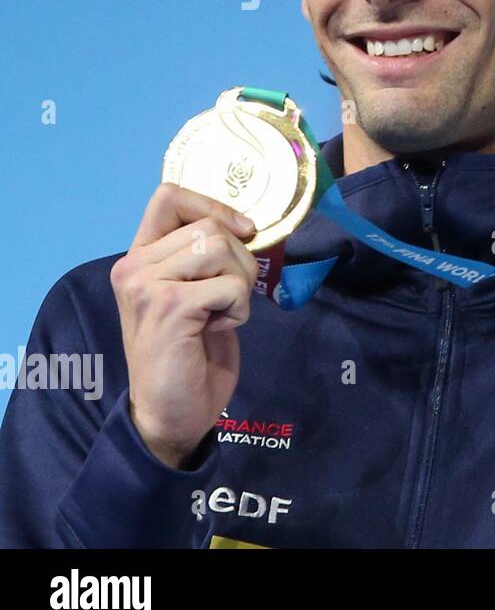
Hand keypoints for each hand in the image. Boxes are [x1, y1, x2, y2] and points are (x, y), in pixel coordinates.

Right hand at [109, 183, 258, 468]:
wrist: (172, 412)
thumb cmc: (190, 354)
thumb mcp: (196, 293)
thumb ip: (204, 258)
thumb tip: (246, 226)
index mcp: (140, 257)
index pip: (169, 196)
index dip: (215, 206)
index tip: (245, 231)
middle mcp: (134, 266)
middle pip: (210, 226)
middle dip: (241, 259)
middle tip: (230, 298)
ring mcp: (146, 285)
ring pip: (221, 249)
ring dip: (240, 284)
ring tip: (221, 314)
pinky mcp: (168, 307)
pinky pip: (231, 286)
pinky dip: (239, 309)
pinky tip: (217, 330)